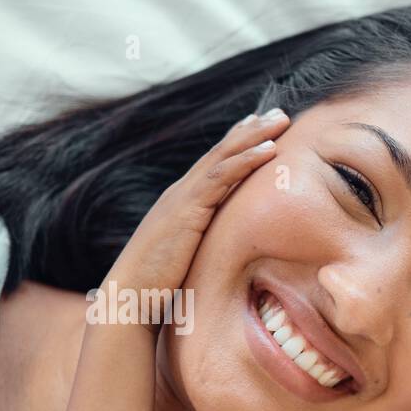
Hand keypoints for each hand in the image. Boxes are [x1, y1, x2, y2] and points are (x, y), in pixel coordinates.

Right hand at [99, 107, 290, 328]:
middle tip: (279, 113)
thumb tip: (230, 256)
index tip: (265, 130)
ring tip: (280, 120)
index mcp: (184, 204)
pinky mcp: (187, 211)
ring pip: (222, 157)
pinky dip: (245, 161)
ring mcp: (183, 199)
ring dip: (253, 136)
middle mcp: (182, 193)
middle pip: (221, 152)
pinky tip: (268, 149)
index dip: (239, 144)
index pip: (215, 166)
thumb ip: (208, 247)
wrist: (130, 298)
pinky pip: (220, 178)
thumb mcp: (191, 260)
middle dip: (250, 130)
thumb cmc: (160, 288)